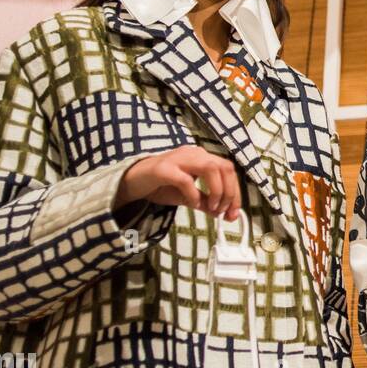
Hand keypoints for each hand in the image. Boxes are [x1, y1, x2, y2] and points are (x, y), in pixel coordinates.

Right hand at [115, 145, 241, 220]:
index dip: (235, 193)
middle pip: (225, 167)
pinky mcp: (163, 169)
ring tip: (212, 208)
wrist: (131, 181)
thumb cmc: (160, 185)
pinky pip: (185, 179)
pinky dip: (193, 194)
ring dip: (217, 190)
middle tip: (223, 211)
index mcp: (202, 158)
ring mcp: (178, 159)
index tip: (234, 213)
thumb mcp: (188, 195)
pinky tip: (192, 203)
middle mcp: (193, 154)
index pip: (228, 170)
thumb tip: (222, 212)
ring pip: (210, 167)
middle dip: (230, 192)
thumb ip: (205, 201)